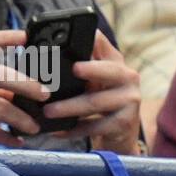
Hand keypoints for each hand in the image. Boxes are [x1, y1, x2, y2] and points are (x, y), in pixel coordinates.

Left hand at [45, 31, 141, 153]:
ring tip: (47, 111)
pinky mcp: (124, 123)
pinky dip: (74, 130)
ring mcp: (129, 101)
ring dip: (69, 107)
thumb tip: (46, 51)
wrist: (120, 133)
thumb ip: (80, 65)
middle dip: (91, 70)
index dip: (92, 42)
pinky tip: (56, 132)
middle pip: (109, 71)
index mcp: (115, 63)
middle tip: (72, 69)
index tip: (74, 42)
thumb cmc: (100, 102)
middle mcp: (128, 78)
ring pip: (96, 102)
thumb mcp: (93, 80)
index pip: (104, 46)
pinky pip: (95, 127)